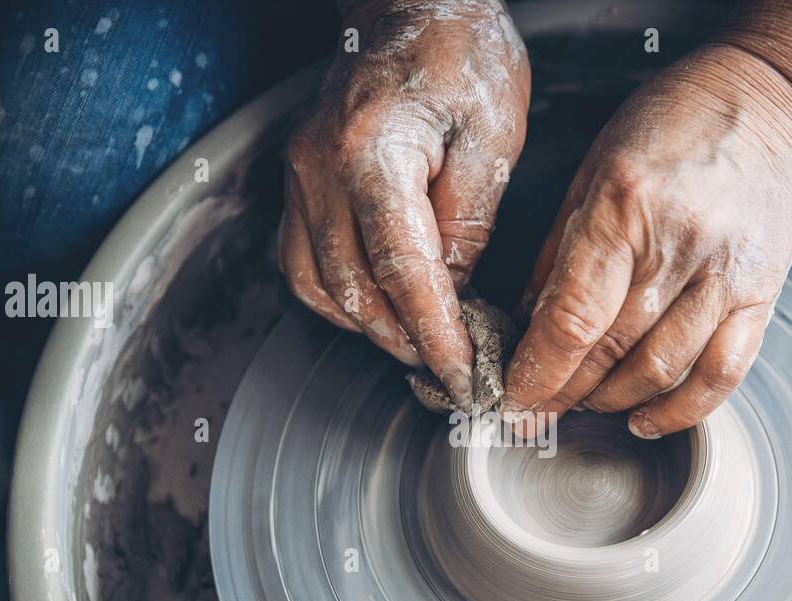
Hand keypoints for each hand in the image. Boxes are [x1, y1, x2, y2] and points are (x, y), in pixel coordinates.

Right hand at [279, 0, 529, 408]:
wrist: (413, 4)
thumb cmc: (461, 55)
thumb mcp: (492, 135)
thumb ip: (469, 219)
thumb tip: (454, 294)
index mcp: (371, 153)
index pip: (399, 269)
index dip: (432, 332)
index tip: (461, 372)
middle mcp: (318, 170)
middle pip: (351, 289)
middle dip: (404, 340)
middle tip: (453, 368)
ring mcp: (299, 177)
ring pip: (317, 286)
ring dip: (368, 327)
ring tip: (421, 344)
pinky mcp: (298, 183)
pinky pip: (303, 263)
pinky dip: (340, 299)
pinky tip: (380, 309)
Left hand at [502, 45, 791, 437]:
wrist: (774, 104)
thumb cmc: (673, 127)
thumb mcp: (593, 171)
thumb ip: (558, 254)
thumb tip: (523, 326)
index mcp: (624, 207)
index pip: (572, 318)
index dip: (539, 372)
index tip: (515, 396)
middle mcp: (678, 244)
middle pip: (611, 351)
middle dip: (565, 394)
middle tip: (538, 409)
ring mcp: (725, 274)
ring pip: (661, 371)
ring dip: (613, 402)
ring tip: (585, 404)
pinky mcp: (761, 295)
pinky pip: (723, 374)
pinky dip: (681, 410)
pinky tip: (646, 420)